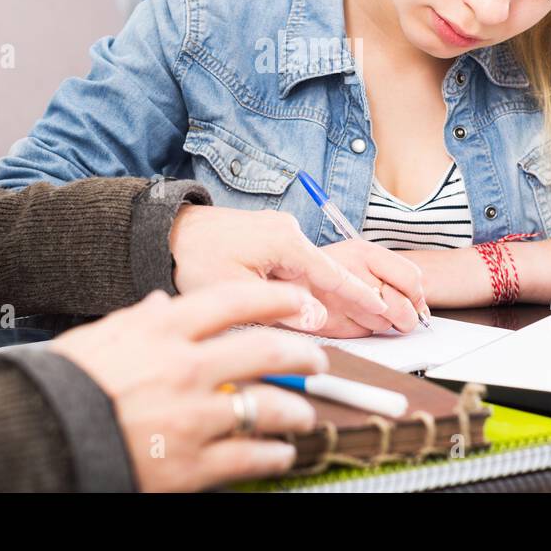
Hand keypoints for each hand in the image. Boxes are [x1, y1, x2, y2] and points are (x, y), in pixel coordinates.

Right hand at [49, 281, 329, 491]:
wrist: (42, 436)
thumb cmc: (67, 383)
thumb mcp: (102, 336)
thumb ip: (139, 319)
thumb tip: (159, 303)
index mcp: (165, 331)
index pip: (234, 302)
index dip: (274, 298)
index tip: (297, 299)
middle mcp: (188, 368)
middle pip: (266, 351)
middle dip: (302, 353)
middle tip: (317, 356)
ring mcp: (194, 417)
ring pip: (267, 407)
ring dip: (295, 409)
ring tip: (303, 413)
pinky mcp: (193, 463)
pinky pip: (250, 456)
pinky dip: (273, 454)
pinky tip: (281, 453)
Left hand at [169, 205, 387, 330]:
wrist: (166, 232)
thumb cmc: (194, 259)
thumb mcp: (236, 291)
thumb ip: (281, 308)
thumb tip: (317, 318)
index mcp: (286, 241)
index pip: (335, 274)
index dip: (361, 296)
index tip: (385, 310)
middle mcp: (288, 229)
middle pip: (323, 273)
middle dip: (342, 298)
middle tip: (364, 321)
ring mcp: (278, 229)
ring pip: (306, 271)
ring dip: (312, 294)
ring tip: (319, 317)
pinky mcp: (267, 235)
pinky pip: (292, 264)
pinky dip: (296, 284)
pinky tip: (291, 301)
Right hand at [295, 239, 429, 337]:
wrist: (284, 277)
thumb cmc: (330, 268)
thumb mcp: (361, 258)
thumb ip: (394, 277)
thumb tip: (421, 310)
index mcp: (364, 252)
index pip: (411, 278)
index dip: (417, 296)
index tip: (413, 302)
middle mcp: (353, 273)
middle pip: (402, 308)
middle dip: (404, 317)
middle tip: (396, 314)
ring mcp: (339, 300)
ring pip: (384, 325)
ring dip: (379, 324)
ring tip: (361, 308)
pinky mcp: (329, 322)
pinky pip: (363, 334)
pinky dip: (361, 330)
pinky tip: (348, 316)